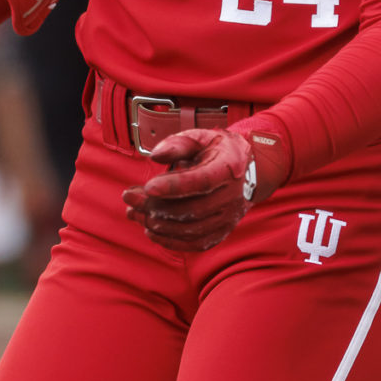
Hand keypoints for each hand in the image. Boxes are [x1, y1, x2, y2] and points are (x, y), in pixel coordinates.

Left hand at [122, 124, 290, 252]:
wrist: (251, 170)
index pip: (201, 181)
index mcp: (228, 168)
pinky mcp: (222, 232)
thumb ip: (178, 143)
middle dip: (155, 206)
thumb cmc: (220, 151)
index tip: (148, 186)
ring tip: (133, 213)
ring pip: (191, 229)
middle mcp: (231, 197)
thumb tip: (155, 155)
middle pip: (191, 209)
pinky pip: (196, 243)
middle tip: (129, 198)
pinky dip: (171, 241)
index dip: (174, 186)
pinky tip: (151, 231)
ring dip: (158, 224)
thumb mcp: (202, 137)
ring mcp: (228, 218)